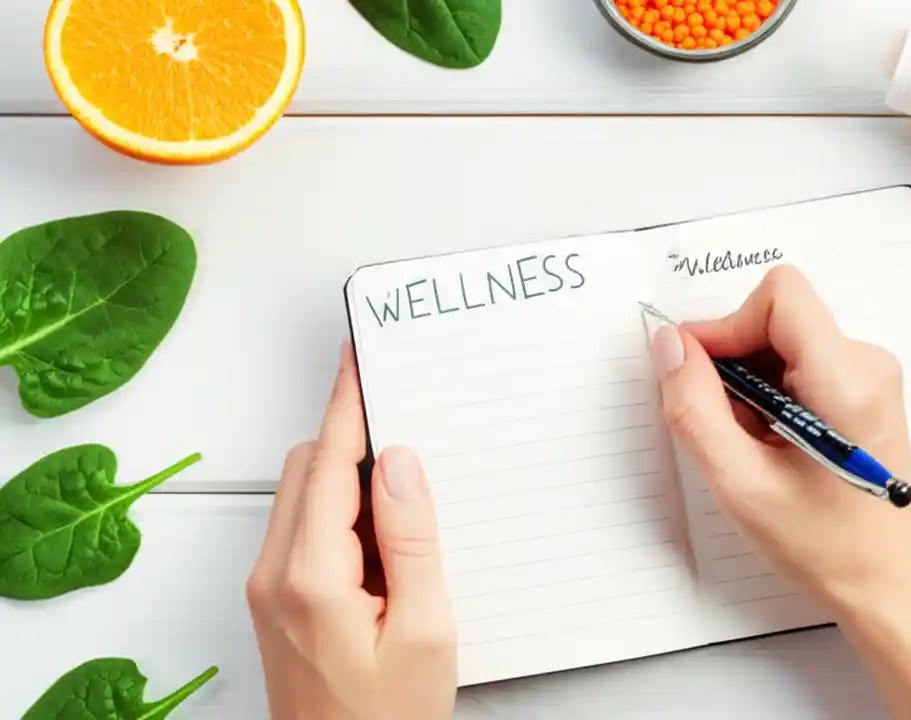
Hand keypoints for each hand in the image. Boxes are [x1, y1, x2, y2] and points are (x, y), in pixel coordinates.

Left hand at [246, 344, 456, 719]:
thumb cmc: (387, 718)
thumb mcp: (424, 630)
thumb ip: (412, 539)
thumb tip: (402, 465)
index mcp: (311, 576)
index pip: (329, 464)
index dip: (348, 405)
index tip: (358, 361)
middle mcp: (274, 575)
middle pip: (306, 469)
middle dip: (352, 442)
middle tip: (408, 429)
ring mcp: (268, 589)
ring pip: (302, 496)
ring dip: (348, 480)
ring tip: (407, 505)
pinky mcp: (275, 601)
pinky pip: (302, 529)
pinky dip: (340, 514)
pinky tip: (386, 542)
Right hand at [652, 267, 910, 718]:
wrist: (887, 584)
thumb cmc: (828, 546)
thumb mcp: (741, 484)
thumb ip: (695, 408)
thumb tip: (671, 347)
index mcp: (846, 381)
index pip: (779, 295)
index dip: (726, 324)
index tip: (696, 368)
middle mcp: (867, 365)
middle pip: (778, 316)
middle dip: (736, 361)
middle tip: (725, 424)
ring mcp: (870, 376)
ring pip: (784, 341)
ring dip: (752, 383)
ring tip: (753, 445)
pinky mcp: (864, 389)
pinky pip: (800, 363)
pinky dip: (772, 394)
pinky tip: (772, 444)